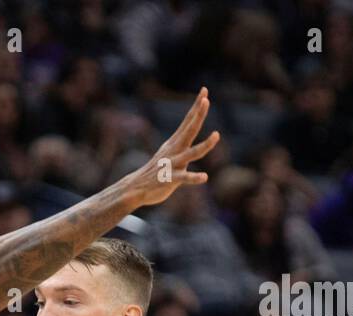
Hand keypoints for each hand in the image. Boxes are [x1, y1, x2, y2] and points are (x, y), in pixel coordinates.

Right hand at [121, 88, 218, 207]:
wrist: (135, 188)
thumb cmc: (156, 172)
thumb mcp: (169, 154)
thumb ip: (181, 145)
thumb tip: (187, 135)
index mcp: (175, 142)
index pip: (188, 121)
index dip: (197, 106)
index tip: (204, 90)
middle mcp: (175, 150)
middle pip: (190, 130)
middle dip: (198, 115)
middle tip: (206, 100)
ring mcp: (173, 164)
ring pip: (192, 153)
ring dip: (205, 145)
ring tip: (217, 135)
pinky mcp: (170, 179)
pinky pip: (184, 178)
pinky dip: (194, 177)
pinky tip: (204, 177)